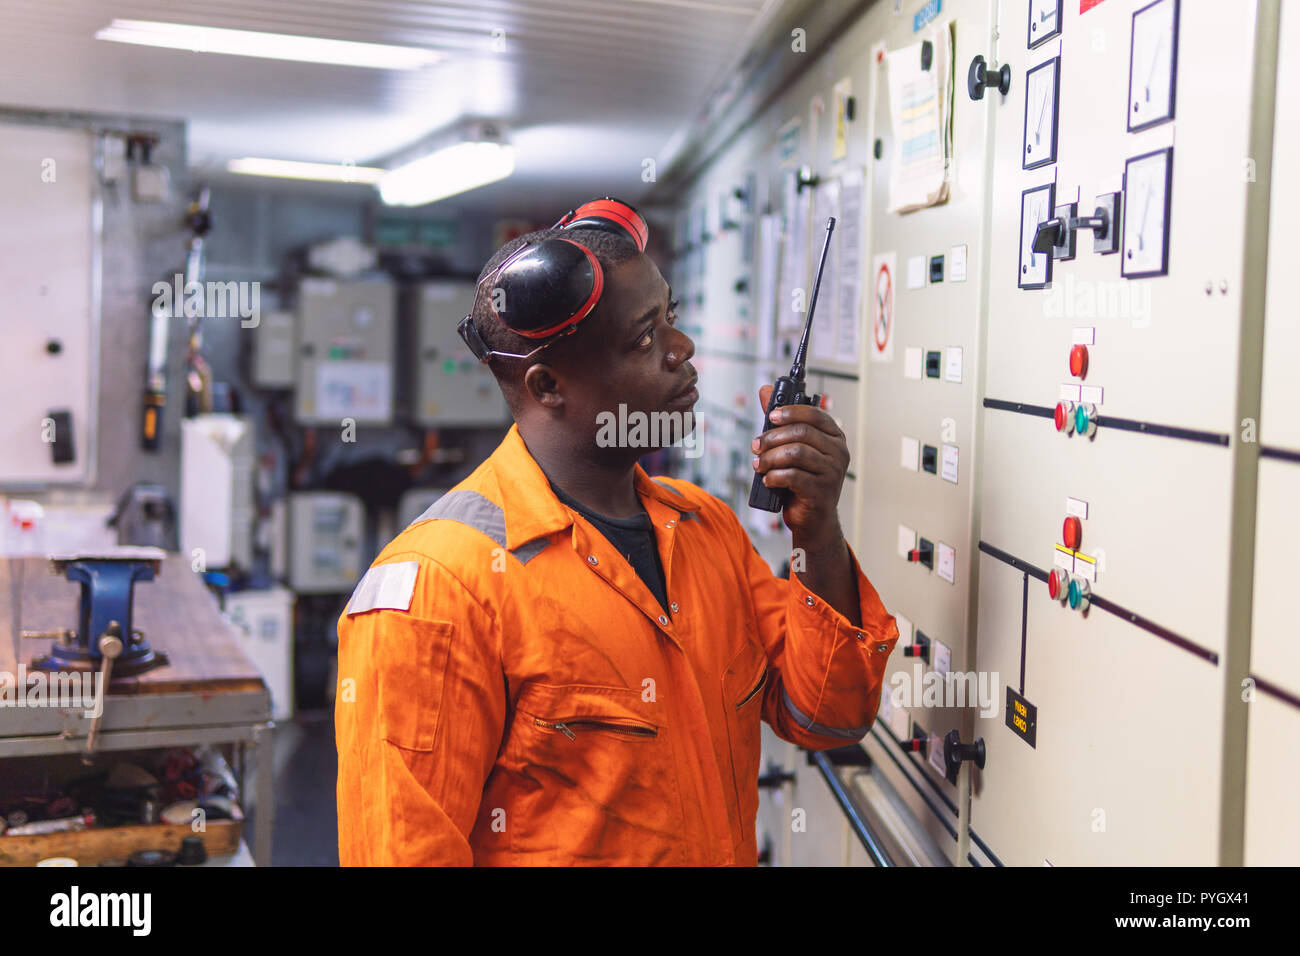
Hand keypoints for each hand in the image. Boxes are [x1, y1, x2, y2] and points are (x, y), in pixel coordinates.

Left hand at [751, 384, 849, 542]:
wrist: (813, 518)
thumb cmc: (802, 480)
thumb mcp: (791, 447)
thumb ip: (780, 420)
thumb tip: (765, 390)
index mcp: (834, 437)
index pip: (815, 414)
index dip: (791, 412)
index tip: (771, 417)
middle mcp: (838, 452)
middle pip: (802, 433)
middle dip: (773, 437)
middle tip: (756, 445)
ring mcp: (833, 472)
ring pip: (795, 453)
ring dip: (770, 458)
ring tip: (759, 464)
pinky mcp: (822, 491)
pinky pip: (792, 476)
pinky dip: (774, 476)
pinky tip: (768, 479)